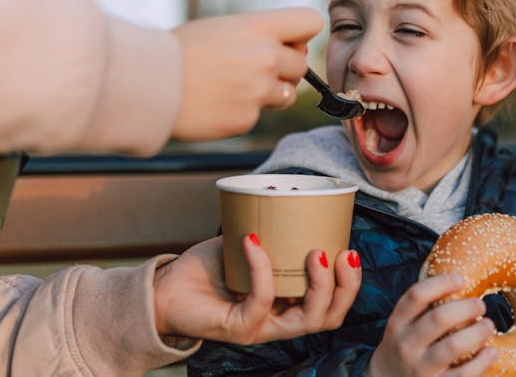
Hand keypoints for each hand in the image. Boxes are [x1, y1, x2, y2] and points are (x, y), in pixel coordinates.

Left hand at [152, 235, 360, 344]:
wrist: (166, 288)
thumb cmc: (207, 268)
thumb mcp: (247, 243)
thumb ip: (268, 226)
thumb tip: (285, 188)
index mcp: (289, 304)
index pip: (332, 305)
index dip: (349, 283)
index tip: (349, 250)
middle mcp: (280, 321)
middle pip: (329, 317)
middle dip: (346, 287)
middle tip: (342, 254)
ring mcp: (261, 327)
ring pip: (308, 320)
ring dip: (319, 286)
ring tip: (316, 253)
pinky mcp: (239, 327)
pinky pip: (262, 300)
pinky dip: (262, 268)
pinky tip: (253, 241)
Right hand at [170, 7, 321, 140]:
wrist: (149, 83)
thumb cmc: (183, 51)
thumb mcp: (223, 27)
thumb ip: (260, 35)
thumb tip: (295, 50)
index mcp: (258, 27)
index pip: (310, 22)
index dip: (301, 34)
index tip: (286, 41)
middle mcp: (265, 57)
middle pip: (302, 64)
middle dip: (283, 69)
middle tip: (250, 69)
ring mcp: (258, 90)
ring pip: (288, 94)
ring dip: (270, 92)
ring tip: (235, 86)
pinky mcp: (247, 118)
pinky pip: (259, 114)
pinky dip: (243, 110)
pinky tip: (218, 102)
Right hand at [368, 274, 497, 376]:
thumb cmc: (404, 347)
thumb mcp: (402, 325)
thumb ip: (421, 308)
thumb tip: (459, 281)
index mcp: (397, 324)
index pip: (416, 295)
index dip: (441, 283)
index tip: (461, 279)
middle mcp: (406, 345)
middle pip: (438, 318)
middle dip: (466, 307)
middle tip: (481, 305)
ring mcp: (420, 368)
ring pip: (453, 346)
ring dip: (478, 332)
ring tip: (489, 325)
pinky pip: (463, 374)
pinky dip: (482, 361)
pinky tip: (492, 351)